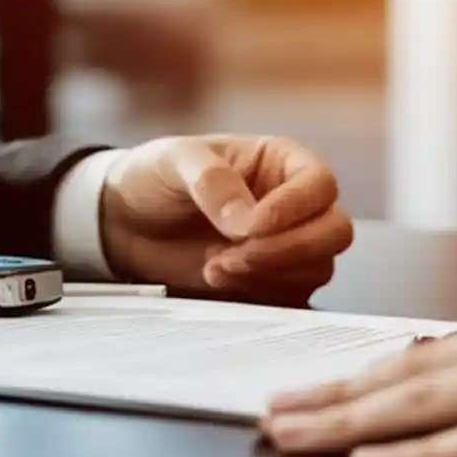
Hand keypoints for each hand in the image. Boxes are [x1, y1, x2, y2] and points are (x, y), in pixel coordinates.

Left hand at [100, 135, 352, 301]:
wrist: (122, 221)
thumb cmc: (153, 177)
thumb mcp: (175, 161)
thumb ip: (212, 182)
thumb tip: (246, 220)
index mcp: (280, 162)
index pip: (320, 185)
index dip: (295, 209)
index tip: (251, 226)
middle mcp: (292, 204)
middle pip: (334, 231)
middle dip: (289, 249)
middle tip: (236, 255)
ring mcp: (284, 244)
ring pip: (317, 267)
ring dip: (269, 274)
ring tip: (215, 266)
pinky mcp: (268, 280)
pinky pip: (291, 295)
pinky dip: (259, 293)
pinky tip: (216, 278)